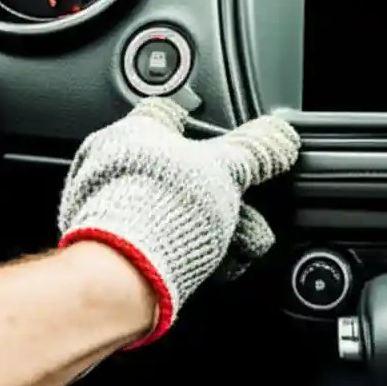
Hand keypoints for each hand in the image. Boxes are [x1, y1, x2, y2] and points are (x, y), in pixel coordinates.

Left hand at [58, 99, 300, 346]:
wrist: (123, 273)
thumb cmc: (165, 208)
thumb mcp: (227, 169)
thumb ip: (255, 150)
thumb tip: (282, 136)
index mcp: (137, 132)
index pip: (166, 112)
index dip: (194, 123)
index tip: (214, 135)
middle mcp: (111, 165)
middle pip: (170, 168)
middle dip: (208, 190)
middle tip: (237, 205)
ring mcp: (105, 207)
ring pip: (164, 209)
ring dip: (200, 225)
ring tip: (233, 246)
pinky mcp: (105, 248)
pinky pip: (151, 242)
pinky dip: (181, 251)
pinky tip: (208, 267)